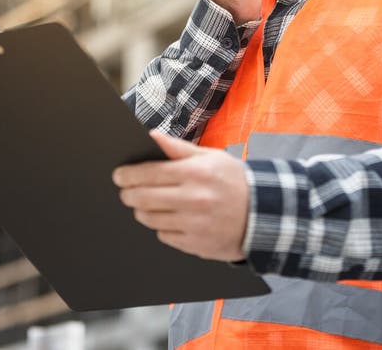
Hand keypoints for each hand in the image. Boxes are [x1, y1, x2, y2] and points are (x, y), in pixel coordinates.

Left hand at [112, 131, 249, 261]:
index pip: (149, 173)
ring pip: (150, 219)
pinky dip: (161, 227)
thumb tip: (151, 136)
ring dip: (142, 210)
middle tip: (124, 191)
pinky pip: (164, 236)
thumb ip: (177, 148)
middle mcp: (193, 199)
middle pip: (143, 198)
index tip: (118, 175)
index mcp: (195, 173)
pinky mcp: (195, 245)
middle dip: (128, 194)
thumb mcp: (210, 156)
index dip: (128, 174)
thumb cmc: (233, 180)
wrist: (263, 214)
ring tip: (145, 203)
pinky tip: (168, 218)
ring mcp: (193, 225)